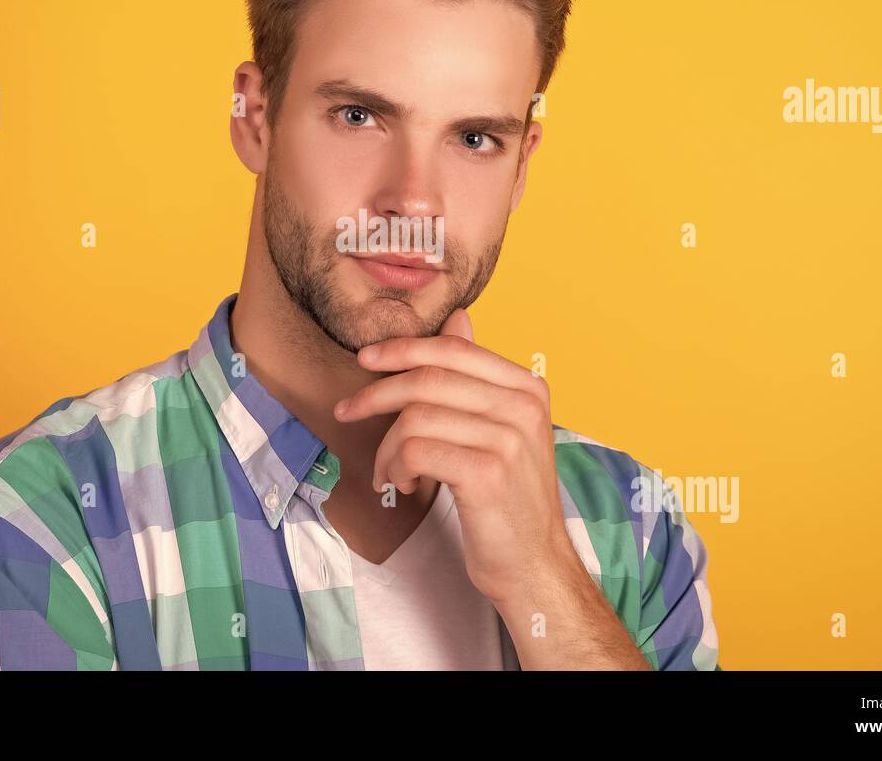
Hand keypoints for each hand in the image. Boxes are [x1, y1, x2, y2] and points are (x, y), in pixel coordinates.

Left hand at [332, 307, 577, 606]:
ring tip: (390, 472)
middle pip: (428, 380)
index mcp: (527, 388)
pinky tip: (406, 486)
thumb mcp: (500, 429)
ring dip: (387, 448)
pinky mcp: (486, 473)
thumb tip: (458, 317)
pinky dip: (397, 468)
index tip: (366, 360)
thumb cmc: (508, 498)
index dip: (403, 350)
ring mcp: (508, 439)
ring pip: (415, 418)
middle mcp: (523, 407)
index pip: (454, 350)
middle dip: (377, 394)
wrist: (534, 564)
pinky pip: (415, 451)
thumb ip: (476, 376)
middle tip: (347, 411)